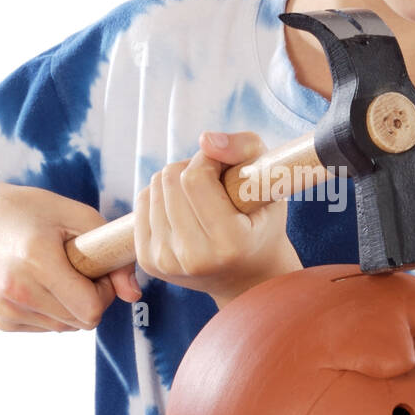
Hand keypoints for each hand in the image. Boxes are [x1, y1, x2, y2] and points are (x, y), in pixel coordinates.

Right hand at [0, 180, 140, 332]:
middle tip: (75, 268)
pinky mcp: (2, 322)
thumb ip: (111, 255)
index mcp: (37, 261)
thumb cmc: (26, 212)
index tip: (95, 269)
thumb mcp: (74, 216)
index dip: (103, 291)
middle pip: (83, 322)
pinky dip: (51, 309)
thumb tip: (133, 294)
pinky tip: (36, 283)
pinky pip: (46, 327)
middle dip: (90, 298)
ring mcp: (7, 310)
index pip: (92, 309)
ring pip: (66, 327)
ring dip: (70, 305)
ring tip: (52, 272)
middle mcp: (18, 291)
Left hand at [134, 131, 302, 306]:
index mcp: (229, 243)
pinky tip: (184, 210)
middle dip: (192, 169)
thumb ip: (245, 148)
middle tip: (215, 185)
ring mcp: (167, 262)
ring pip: (153, 189)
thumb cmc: (261, 222)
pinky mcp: (149, 261)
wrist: (248, 275)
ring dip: (176, 183)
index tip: (225, 168)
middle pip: (169, 180)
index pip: (195, 178)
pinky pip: (143, 203)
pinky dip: (162, 197)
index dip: (209, 160)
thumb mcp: (271, 179)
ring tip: (201, 199)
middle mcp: (194, 258)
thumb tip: (205, 140)